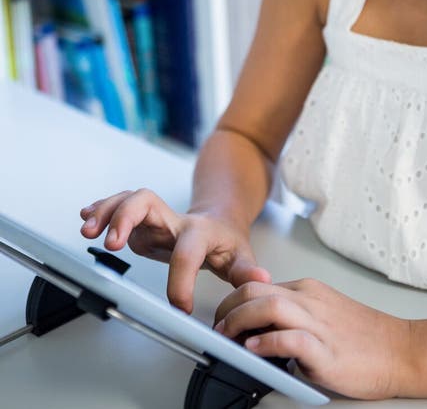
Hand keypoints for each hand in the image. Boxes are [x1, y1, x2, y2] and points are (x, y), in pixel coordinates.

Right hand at [79, 189, 270, 312]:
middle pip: (148, 202)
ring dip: (107, 211)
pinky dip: (100, 210)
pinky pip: (118, 208)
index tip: (178, 305)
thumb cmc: (225, 241)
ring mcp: (155, 217)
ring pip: (128, 200)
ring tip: (88, 228)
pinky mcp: (141, 222)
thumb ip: (247, 270)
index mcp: (199, 232)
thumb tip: (262, 279)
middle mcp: (173, 219)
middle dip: (127, 218)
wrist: (219, 220)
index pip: (188, 250)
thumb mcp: (241, 256)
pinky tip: (86, 216)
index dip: (182, 279)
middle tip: (111, 243)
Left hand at [213, 278, 413, 399]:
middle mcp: (309, 300)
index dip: (233, 301)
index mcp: (308, 291)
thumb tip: (261, 330)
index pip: (258, 284)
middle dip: (227, 307)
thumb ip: (295, 315)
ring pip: (268, 307)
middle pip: (256, 289)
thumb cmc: (366, 338)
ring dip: (239, 321)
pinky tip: (255, 352)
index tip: (222, 318)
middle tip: (216, 328)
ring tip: (227, 337)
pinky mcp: (326, 349)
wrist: (402, 350)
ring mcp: (318, 323)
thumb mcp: (324, 315)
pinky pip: (290, 339)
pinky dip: (268, 343)